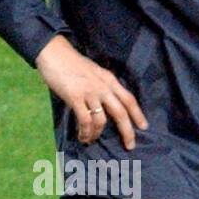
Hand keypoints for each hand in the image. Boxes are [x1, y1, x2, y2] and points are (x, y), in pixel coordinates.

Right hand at [35, 35, 146, 149]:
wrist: (54, 53)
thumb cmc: (73, 63)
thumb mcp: (95, 72)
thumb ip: (103, 85)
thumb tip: (107, 103)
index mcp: (110, 79)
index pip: (129, 99)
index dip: (138, 114)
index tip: (144, 127)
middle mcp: (103, 87)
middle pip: (120, 112)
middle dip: (127, 131)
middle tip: (130, 145)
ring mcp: (89, 92)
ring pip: (101, 120)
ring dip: (97, 134)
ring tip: (91, 140)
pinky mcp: (75, 97)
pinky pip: (84, 120)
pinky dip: (85, 132)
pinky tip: (82, 137)